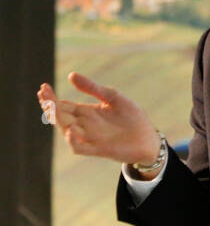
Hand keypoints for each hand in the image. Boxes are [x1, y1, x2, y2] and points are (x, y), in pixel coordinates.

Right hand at [38, 74, 158, 165]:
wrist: (150, 138)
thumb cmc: (132, 117)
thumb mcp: (113, 97)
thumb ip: (93, 88)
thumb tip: (71, 75)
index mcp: (86, 112)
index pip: (63, 105)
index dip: (51, 98)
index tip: (44, 87)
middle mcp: (84, 125)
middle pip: (60, 117)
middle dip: (50, 106)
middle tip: (44, 95)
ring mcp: (90, 138)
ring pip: (65, 131)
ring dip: (57, 120)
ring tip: (52, 107)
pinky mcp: (98, 149)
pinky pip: (79, 148)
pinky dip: (73, 140)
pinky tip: (71, 129)